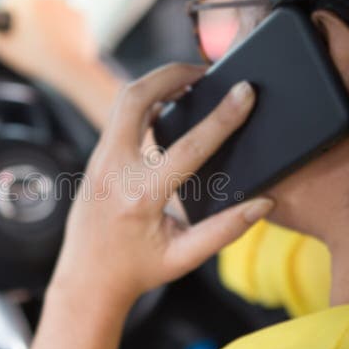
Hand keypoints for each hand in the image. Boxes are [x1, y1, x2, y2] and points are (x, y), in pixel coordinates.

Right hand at [0, 0, 99, 91]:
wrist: (71, 69)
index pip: (8, 0)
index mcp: (29, 1)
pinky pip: (66, 18)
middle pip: (30, 4)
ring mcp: (67, 5)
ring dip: (45, 21)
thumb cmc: (39, 59)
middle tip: (28, 40)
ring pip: (49, 10)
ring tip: (45, 43)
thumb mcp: (7, 51)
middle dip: (27, 18)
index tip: (10, 30)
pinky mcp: (81, 16)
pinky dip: (63, 27)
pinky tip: (60, 43)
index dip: (6, 16)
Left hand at [50, 64, 274, 308]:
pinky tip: (169, 99)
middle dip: (172, 73)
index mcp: (140, 197)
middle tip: (207, 69)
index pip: (188, 147)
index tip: (245, 92)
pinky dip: (145, 99)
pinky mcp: (97, 158)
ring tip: (192, 79)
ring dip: (158, 81)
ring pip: (124, 101)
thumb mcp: (184, 258)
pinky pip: (120, 116)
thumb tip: (262, 203)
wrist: (86, 279)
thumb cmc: (135, 270)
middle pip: (137, 98)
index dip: (222, 117)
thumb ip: (225, 230)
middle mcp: (114, 171)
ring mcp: (100, 161)